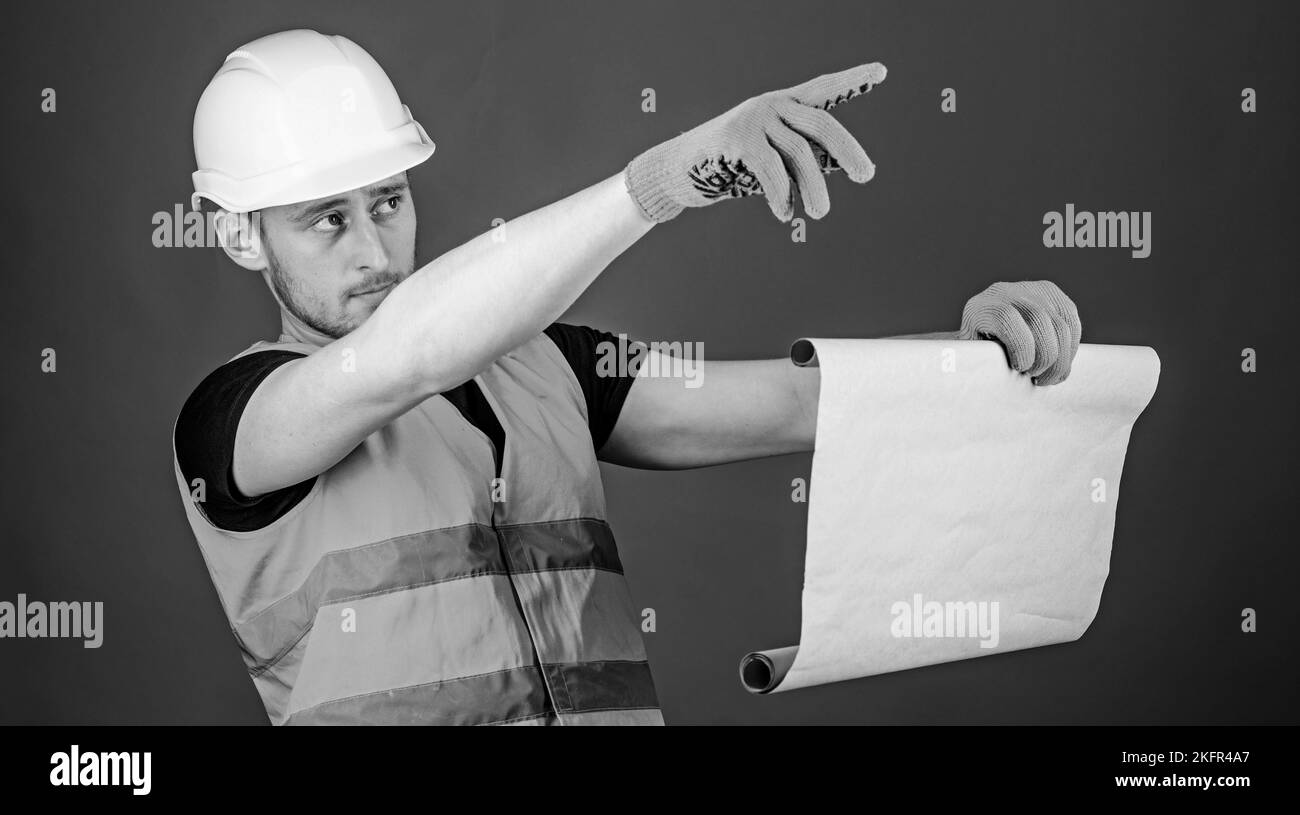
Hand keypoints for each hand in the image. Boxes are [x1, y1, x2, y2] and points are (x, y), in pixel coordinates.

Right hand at [623, 62, 886, 223]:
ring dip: (814, 188)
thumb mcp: (771, 162)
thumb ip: (801, 160)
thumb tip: (838, 170)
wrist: (678, 173)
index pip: (822, 90)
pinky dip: (781, 196)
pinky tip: (785, 214)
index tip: (880, 73)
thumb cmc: (729, 168)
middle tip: (867, 177)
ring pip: (800, 154)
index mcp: (783, 106)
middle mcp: (771, 105)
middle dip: (849, 151)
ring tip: (820, 213)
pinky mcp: (737, 139)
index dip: (852, 81)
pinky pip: (772, 170)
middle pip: (822, 125)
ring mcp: (753, 119)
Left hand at [958, 281, 1081, 385]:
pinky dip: (1070, 348)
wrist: (982, 333)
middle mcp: (1006, 292)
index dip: (1020, 347)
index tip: (1021, 368)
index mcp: (981, 307)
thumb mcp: (975, 361)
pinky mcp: (1052, 294)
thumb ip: (984, 364)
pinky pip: (1071, 322)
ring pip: (1061, 324)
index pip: (1006, 317)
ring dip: (1061, 358)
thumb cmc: (979, 356)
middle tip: (1037, 378)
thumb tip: (1000, 376)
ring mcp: (1032, 290)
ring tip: (1049, 378)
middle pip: (1039, 319)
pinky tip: (1059, 365)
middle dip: (1045, 357)